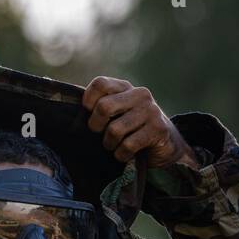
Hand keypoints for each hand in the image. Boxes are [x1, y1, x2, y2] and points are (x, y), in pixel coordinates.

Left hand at [81, 77, 198, 169]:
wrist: (167, 144)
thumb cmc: (134, 129)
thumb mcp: (118, 112)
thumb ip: (99, 105)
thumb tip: (70, 100)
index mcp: (126, 87)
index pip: (100, 83)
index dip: (88, 100)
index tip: (89, 114)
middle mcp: (140, 94)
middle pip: (104, 107)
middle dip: (96, 126)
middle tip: (99, 135)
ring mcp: (150, 110)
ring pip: (115, 130)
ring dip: (109, 144)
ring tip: (113, 146)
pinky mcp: (158, 129)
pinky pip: (128, 145)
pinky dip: (121, 154)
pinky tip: (124, 154)